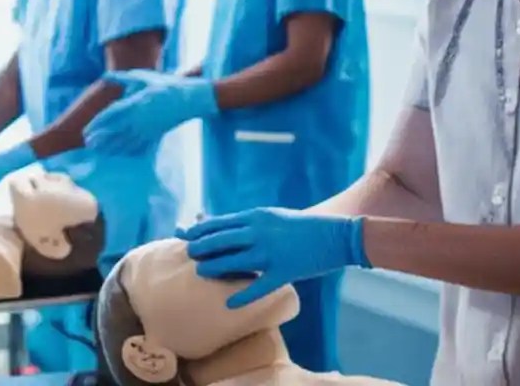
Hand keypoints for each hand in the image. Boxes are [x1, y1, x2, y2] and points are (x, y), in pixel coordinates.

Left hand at [82, 69, 218, 152]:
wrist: (190, 99)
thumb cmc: (167, 85)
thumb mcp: (144, 77)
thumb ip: (123, 78)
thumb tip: (106, 75)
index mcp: (134, 104)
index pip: (110, 116)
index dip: (97, 125)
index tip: (86, 131)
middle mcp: (139, 119)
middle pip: (115, 132)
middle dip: (100, 139)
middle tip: (88, 144)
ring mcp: (148, 129)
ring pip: (125, 142)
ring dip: (111, 148)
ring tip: (99, 152)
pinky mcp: (156, 135)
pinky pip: (140, 146)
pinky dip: (129, 151)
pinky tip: (121, 154)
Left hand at [176, 207, 369, 308]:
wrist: (334, 234)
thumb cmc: (299, 225)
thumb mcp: (270, 216)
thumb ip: (246, 221)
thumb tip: (219, 222)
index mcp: (256, 217)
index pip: (220, 224)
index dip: (200, 231)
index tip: (184, 236)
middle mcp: (260, 232)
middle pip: (222, 241)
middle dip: (202, 247)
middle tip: (190, 255)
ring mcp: (271, 252)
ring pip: (234, 261)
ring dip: (214, 268)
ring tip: (201, 273)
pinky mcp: (284, 271)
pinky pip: (259, 286)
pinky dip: (243, 296)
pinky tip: (229, 305)